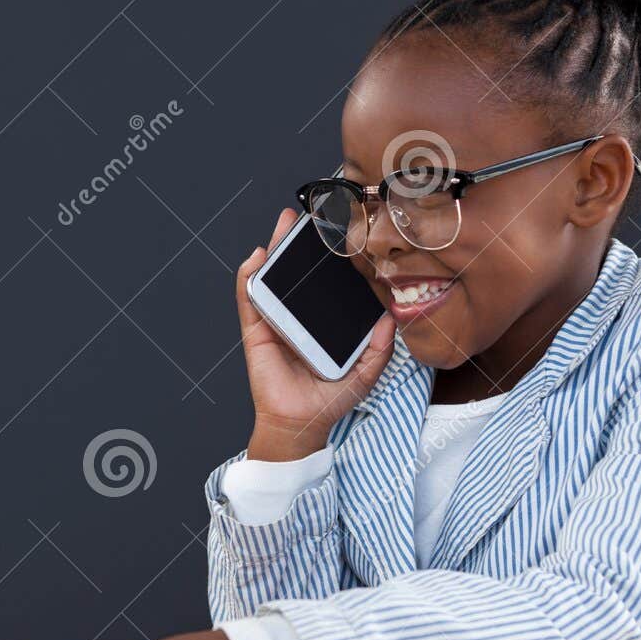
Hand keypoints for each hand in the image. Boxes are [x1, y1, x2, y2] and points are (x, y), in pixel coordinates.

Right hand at [237, 208, 395, 461]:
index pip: (324, 283)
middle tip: (310, 215)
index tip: (340, 231)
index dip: (328, 258)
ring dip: (274, 249)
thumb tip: (391, 319)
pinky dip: (249, 278)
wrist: (302, 424)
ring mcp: (275, 321)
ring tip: (283, 225)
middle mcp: (297, 316)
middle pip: (296, 272)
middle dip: (300, 242)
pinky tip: (255, 258)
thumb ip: (381, 347)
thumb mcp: (366, 371)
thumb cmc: (329, 399)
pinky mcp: (256, 331)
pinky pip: (249, 299)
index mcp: (321, 321)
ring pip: (272, 278)